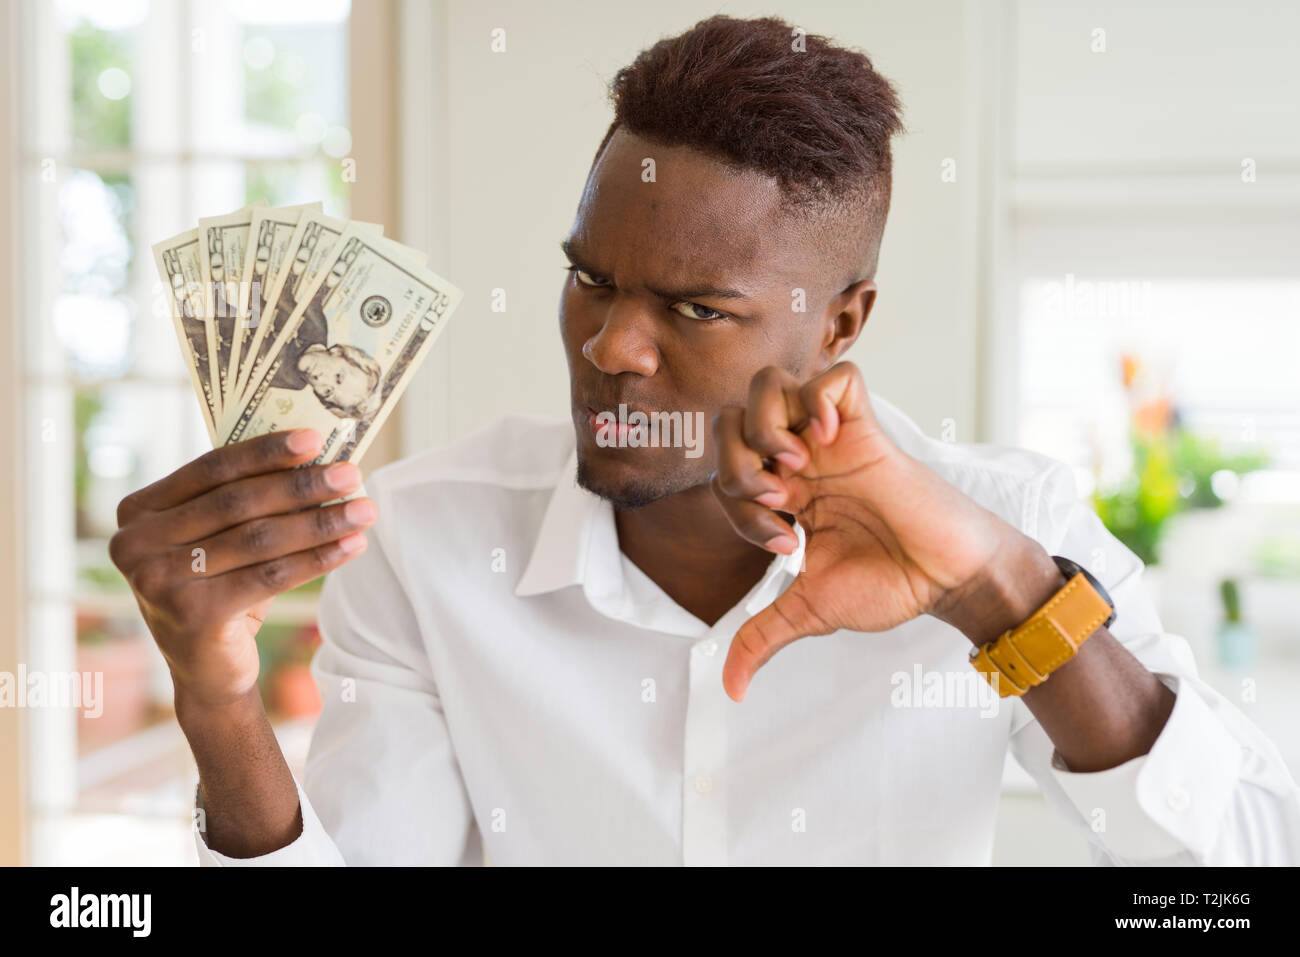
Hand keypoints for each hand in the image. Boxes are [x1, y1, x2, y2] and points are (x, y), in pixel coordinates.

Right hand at [109, 430, 376, 710]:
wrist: (207, 671)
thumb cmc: (221, 588)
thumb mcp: (221, 538)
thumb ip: (247, 499)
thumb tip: (318, 457)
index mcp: (138, 511)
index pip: (211, 469)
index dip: (265, 452)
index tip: (316, 439)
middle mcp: (136, 544)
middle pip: (238, 502)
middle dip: (302, 485)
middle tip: (352, 473)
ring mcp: (158, 582)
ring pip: (259, 539)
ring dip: (320, 521)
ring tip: (364, 511)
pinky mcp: (192, 615)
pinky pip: (270, 577)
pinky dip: (317, 559)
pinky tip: (352, 546)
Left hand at [710, 362, 1022, 700]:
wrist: (948, 579)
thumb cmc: (889, 584)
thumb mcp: (810, 611)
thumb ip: (762, 637)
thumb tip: (729, 689)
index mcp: (783, 493)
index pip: (723, 474)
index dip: (735, 508)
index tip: (783, 545)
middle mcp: (800, 459)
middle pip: (732, 416)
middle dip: (736, 460)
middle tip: (777, 499)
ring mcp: (832, 439)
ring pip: (771, 383)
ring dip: (766, 425)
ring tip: (798, 466)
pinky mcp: (868, 428)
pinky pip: (837, 377)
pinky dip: (821, 400)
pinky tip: (831, 441)